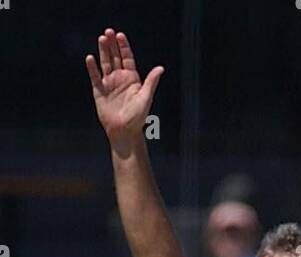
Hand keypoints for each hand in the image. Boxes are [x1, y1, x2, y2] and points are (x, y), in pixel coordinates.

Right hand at [86, 29, 163, 154]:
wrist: (124, 132)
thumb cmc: (137, 118)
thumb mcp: (146, 98)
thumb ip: (151, 82)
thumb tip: (161, 68)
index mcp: (132, 79)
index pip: (127, 58)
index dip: (123, 47)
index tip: (120, 35)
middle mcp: (120, 79)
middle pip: (115, 57)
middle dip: (112, 45)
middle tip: (108, 31)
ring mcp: (109, 84)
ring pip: (105, 63)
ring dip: (103, 51)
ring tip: (101, 38)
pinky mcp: (99, 91)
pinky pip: (95, 77)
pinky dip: (92, 68)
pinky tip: (90, 58)